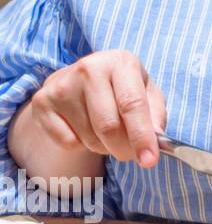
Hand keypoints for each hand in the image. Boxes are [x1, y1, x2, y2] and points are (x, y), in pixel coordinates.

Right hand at [18, 50, 166, 167]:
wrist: (79, 80)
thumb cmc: (122, 88)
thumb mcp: (147, 93)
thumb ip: (156, 114)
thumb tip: (157, 138)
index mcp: (120, 63)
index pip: (132, 104)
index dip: (142, 136)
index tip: (150, 161)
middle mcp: (89, 69)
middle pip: (109, 126)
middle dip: (124, 149)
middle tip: (130, 154)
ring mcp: (62, 85)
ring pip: (89, 138)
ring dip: (105, 147)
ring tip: (108, 135)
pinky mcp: (42, 102)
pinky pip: (68, 142)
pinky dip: (82, 146)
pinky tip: (84, 129)